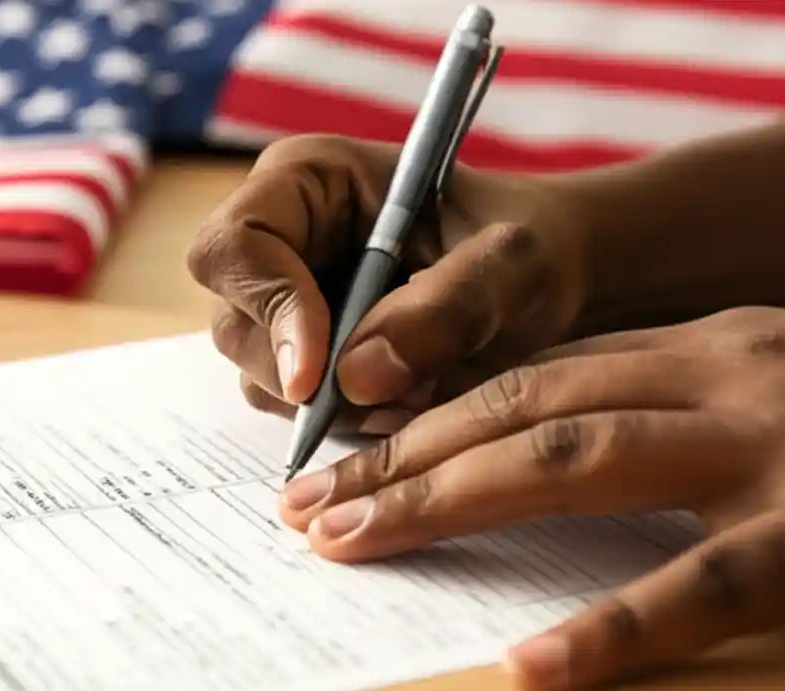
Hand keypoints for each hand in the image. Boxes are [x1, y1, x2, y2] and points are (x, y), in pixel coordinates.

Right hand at [186, 134, 590, 432]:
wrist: (550, 284)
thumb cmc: (533, 249)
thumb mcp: (513, 266)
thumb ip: (445, 309)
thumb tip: (356, 376)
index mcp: (308, 178)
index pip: (234, 244)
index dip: (268, 306)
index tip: (320, 373)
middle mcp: (278, 235)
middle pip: (234, 320)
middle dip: (305, 372)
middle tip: (393, 393)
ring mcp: (281, 297)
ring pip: (258, 373)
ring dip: (332, 403)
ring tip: (416, 389)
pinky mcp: (298, 350)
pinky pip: (290, 405)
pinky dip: (344, 419)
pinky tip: (404, 399)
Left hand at [279, 306, 784, 690]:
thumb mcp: (777, 395)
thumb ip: (673, 417)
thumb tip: (542, 455)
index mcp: (709, 352)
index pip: (537, 375)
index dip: (428, 416)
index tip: (348, 456)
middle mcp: (724, 378)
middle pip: (525, 404)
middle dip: (402, 451)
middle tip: (308, 501)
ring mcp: (775, 447)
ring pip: (574, 458)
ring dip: (444, 497)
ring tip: (351, 539)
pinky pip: (707, 584)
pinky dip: (614, 625)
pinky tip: (534, 662)